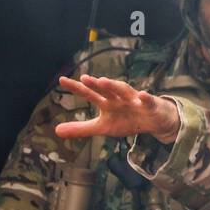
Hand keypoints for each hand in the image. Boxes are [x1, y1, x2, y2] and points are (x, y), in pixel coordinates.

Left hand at [53, 74, 179, 142]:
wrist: (153, 121)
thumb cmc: (127, 120)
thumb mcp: (102, 127)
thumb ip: (81, 128)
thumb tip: (56, 130)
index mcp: (106, 102)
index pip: (89, 93)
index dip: (77, 88)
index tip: (62, 80)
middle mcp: (118, 98)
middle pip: (106, 89)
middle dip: (96, 84)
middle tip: (85, 79)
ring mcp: (134, 100)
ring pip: (124, 91)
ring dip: (115, 86)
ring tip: (104, 81)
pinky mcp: (150, 105)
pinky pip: (148, 101)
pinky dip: (145, 98)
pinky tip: (142, 95)